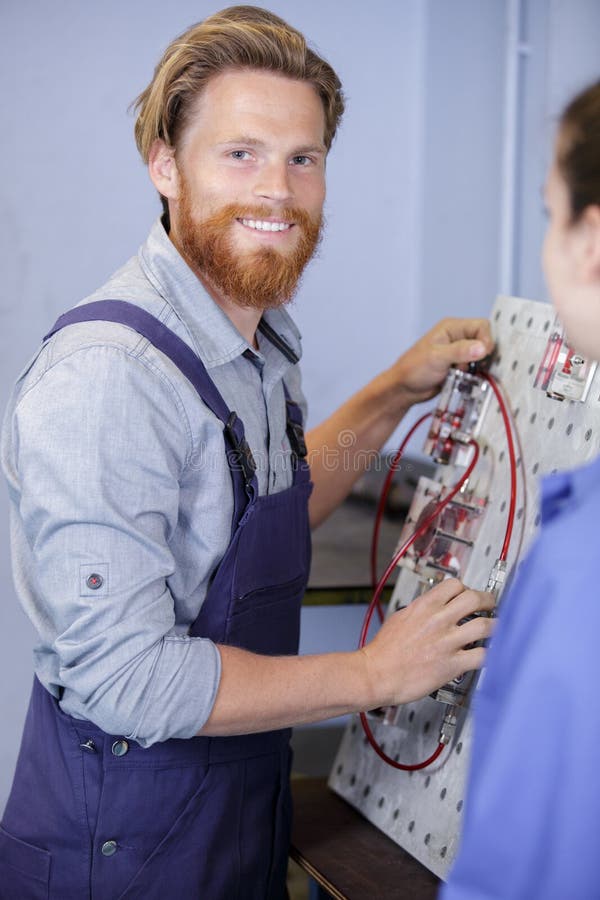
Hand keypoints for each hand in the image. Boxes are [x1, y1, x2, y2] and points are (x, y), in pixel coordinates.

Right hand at [360, 578, 495, 706]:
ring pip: (486, 626)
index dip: (466, 589)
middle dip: (487, 600)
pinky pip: (482, 655)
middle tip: (490, 605)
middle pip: (475, 599)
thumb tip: (432, 607)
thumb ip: (420, 610)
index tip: (469, 595)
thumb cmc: (383, 651)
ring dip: (495, 626)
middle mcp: (438, 620)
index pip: (455, 585)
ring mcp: (447, 642)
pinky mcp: (452, 664)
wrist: (376, 674)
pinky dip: (490, 653)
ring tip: (496, 628)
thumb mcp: (399, 617)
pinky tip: (490, 653)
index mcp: (424, 606)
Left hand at [390, 317, 493, 406]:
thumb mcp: (437, 358)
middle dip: (481, 356)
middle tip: (470, 366)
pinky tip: (460, 380)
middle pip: (484, 341)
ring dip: (475, 367)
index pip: (481, 326)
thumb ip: (459, 351)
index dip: (486, 340)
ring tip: (460, 373)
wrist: (404, 388)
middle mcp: (458, 337)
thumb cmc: (413, 368)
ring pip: (481, 357)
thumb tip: (482, 348)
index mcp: (452, 327)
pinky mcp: (460, 366)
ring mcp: (459, 352)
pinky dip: (472, 375)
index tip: (482, 355)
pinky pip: (475, 369)